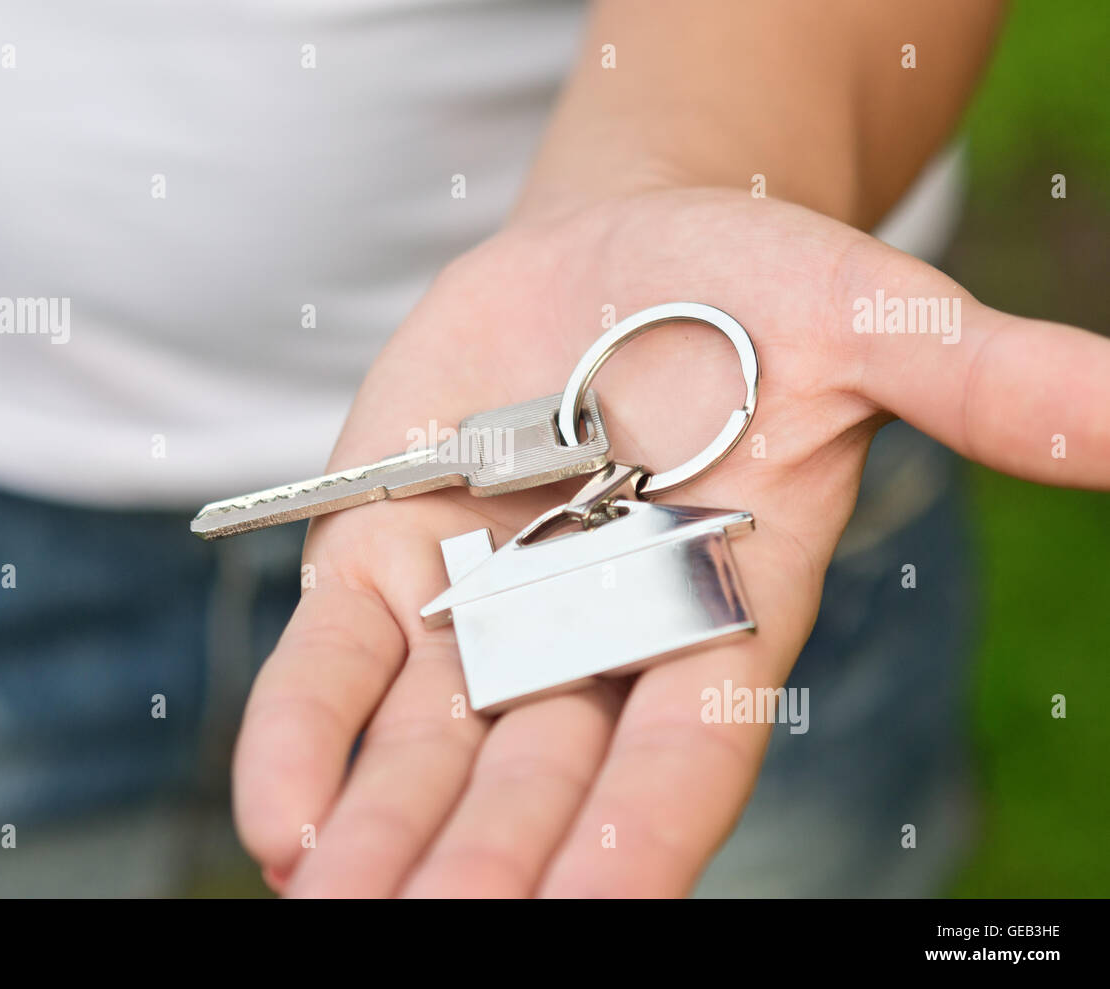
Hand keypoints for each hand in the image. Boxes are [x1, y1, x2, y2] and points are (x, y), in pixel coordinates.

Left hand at [232, 187, 1109, 895]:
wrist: (617, 255)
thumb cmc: (756, 293)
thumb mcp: (869, 321)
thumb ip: (978, 383)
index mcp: (713, 613)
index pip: (682, 752)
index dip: (638, 834)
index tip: (592, 908)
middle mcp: (590, 639)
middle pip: (542, 787)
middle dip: (489, 869)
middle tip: (426, 940)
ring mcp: (477, 612)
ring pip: (427, 756)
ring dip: (384, 841)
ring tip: (335, 913)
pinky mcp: (383, 559)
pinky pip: (335, 666)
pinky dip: (303, 738)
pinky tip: (280, 824)